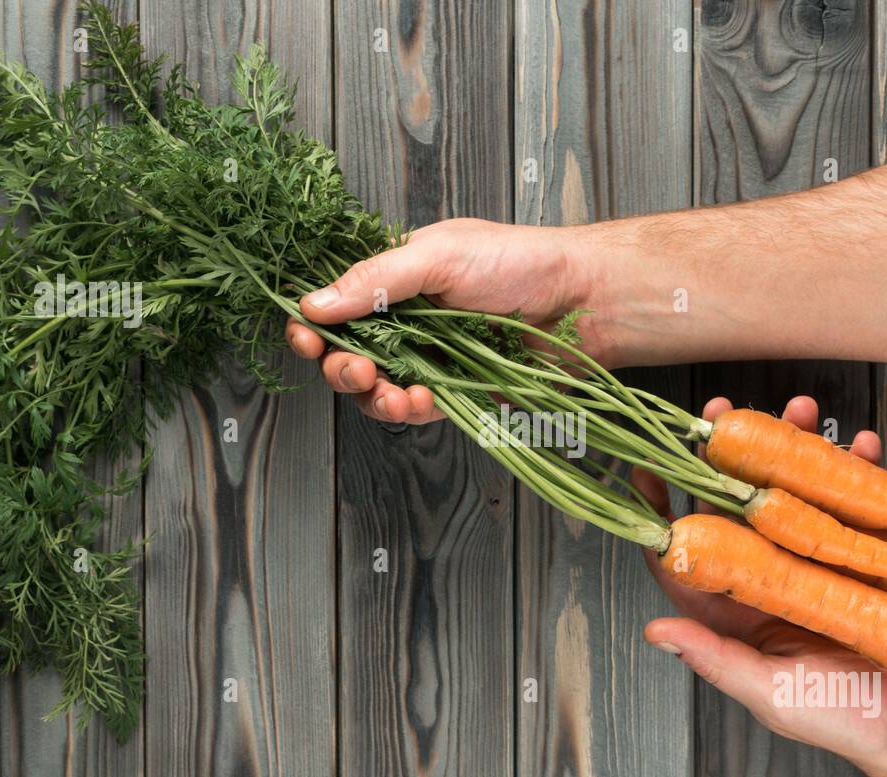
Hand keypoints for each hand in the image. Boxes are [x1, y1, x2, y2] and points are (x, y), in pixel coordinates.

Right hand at [287, 218, 617, 423]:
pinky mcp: (458, 391)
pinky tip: (418, 401)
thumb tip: (312, 304)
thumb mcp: (437, 256)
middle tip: (352, 369)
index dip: (314, 325)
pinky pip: (417, 409)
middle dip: (339, 366)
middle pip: (348, 354)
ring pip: (378, 388)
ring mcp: (432, 357)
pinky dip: (410, 410)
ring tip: (390, 392)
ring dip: (373, 395)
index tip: (304, 337)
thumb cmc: (519, 263)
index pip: (338, 305)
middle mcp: (409, 320)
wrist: (582, 301)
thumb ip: (373, 281)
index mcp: (397, 278)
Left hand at [634, 395, 886, 768]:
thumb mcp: (772, 695)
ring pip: (798, 492)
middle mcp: (772, 578)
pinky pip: (860, 501)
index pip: (687, 554)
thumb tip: (656, 630)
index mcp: (736, 611)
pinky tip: (863, 444)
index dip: (663, 512)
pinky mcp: (869, 554)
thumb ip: (717, 660)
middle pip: (740, 507)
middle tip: (725, 415)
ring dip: (799, 446)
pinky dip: (862, 470)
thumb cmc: (842, 721)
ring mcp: (820, 561)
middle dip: (734, 457)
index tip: (648, 467)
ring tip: (801, 409)